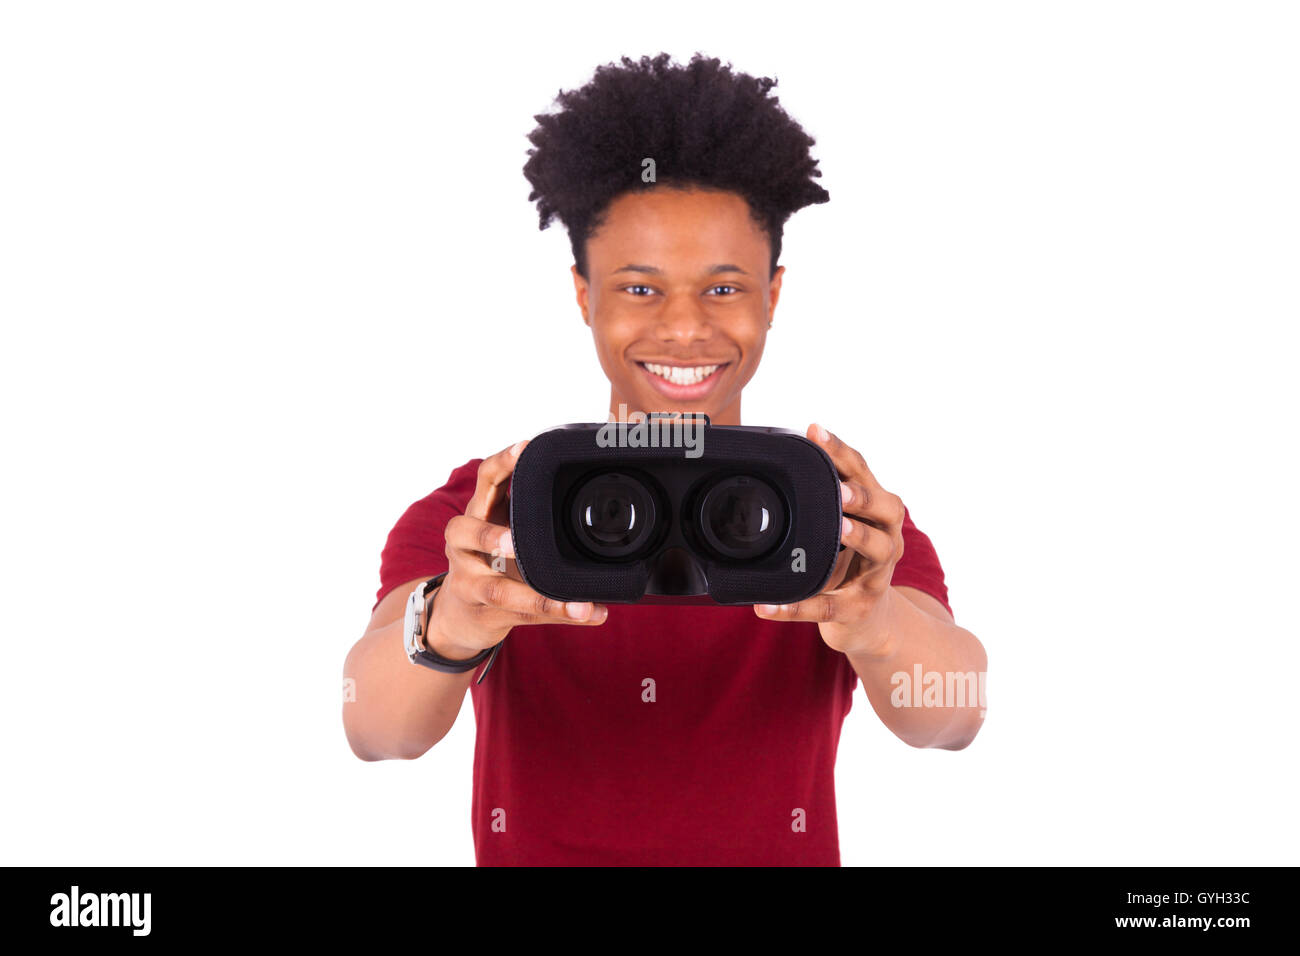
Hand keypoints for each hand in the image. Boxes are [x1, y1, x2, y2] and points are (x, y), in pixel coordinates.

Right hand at [425, 440, 608, 659]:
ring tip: (573, 604)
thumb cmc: (491, 561)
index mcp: (479, 514)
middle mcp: (465, 545)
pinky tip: (587, 615)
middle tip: (513, 542)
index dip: (502, 462)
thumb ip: (532, 509)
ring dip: (537, 596)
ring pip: (496, 590)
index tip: (525, 446)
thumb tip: (590, 479)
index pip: (485, 480)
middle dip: (489, 536)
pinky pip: (523, 616)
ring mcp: (469, 583)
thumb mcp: (503, 529)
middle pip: (463, 533)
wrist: (458, 616)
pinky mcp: (485, 614)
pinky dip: (559, 615)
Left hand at [753, 423, 904, 656]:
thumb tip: (776, 458)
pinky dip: (799, 607)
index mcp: (875, 509)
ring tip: (841, 527)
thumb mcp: (842, 524)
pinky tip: (769, 607)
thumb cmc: (851, 560)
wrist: (871, 619)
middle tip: (842, 488)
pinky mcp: (859, 607)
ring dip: (860, 536)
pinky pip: (830, 607)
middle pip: (886, 507)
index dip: (840, 451)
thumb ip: (821, 496)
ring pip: (878, 550)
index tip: (815, 430)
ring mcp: (878, 573)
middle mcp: (886, 535)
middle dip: (865, 495)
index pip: (860, 472)